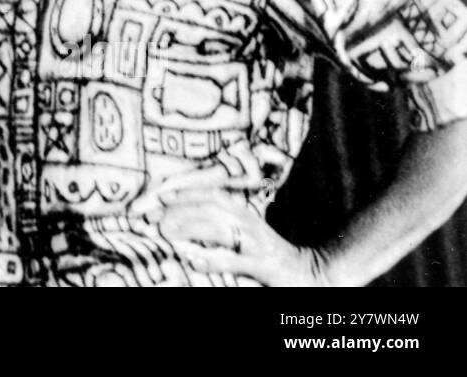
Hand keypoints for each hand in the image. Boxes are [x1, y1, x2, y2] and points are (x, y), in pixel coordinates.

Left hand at [152, 188, 333, 285]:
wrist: (312, 275)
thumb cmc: (268, 255)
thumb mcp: (245, 233)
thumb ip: (219, 224)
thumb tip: (177, 219)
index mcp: (244, 214)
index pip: (211, 195)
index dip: (184, 192)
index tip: (159, 195)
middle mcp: (249, 224)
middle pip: (210, 207)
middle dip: (180, 209)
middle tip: (154, 217)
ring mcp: (256, 244)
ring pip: (219, 228)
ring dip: (189, 227)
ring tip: (165, 231)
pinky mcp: (262, 266)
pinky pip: (231, 260)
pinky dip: (209, 257)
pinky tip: (191, 257)